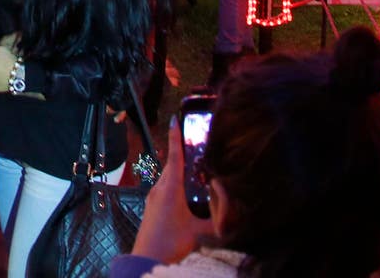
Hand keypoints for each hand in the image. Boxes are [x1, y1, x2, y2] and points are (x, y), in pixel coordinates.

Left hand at [130, 117, 212, 262]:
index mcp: (170, 188)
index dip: (175, 137)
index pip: (174, 157)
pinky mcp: (151, 207)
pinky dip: (174, 184)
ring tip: (194, 168)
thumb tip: (232, 207)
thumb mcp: (199, 231)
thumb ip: (217, 219)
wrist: (147, 258)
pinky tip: (184, 193)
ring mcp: (153, 198)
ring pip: (167, 178)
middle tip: (195, 144)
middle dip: (182, 154)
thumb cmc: (171, 242)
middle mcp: (159, 189)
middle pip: (172, 166)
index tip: (174, 120)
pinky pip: (164, 189)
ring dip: (179, 172)